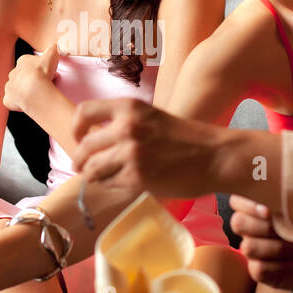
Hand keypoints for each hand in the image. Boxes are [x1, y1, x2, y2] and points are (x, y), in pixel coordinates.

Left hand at [3, 43, 59, 114]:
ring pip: (15, 88)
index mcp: (22, 61)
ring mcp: (10, 86)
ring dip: (23, 91)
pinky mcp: (8, 99)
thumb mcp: (52, 55)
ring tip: (35, 96)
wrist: (34, 90)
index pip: (28, 63)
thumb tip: (55, 45)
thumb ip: (53, 48)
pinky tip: (27, 104)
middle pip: (21, 76)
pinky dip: (18, 103)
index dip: (39, 68)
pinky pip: (12, 101)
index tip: (47, 73)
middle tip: (42, 85)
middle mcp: (13, 73)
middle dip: (30, 80)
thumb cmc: (41, 73)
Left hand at [70, 97, 222, 199]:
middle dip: (80, 160)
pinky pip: (108, 183)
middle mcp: (126, 127)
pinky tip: (121, 183)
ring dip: (93, 176)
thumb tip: (95, 139)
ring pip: (92, 169)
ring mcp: (130, 153)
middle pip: (84, 147)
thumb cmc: (185, 138)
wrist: (215, 156)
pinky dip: (110, 185)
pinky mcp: (136, 177)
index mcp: (129, 107)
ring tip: (101, 177)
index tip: (80, 139)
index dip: (77, 129)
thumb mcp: (151, 116)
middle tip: (83, 167)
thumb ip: (124, 122)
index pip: (83, 113)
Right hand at [230, 194, 292, 290]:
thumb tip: (288, 180)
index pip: (237, 201)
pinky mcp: (260, 271)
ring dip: (277, 248)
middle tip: (287, 230)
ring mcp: (255, 249)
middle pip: (238, 223)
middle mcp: (253, 227)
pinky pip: (258, 268)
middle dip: (263, 227)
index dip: (248, 206)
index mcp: (260, 206)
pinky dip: (280, 266)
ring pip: (248, 247)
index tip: (269, 212)